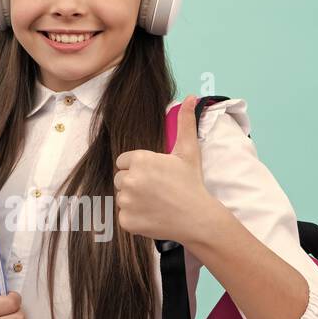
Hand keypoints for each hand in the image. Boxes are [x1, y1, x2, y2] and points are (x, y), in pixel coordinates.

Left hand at [113, 95, 217, 244]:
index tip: (155, 176)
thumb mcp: (188, 151)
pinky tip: (152, 216)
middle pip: (120, 179)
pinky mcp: (125, 221)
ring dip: (134, 201)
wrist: (197, 218)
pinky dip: (135, 218)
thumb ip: (185, 122)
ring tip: (156, 204)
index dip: (139, 168)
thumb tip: (190, 97)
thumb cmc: (191, 184)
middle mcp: (129, 179)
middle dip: (134, 183)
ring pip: (122, 198)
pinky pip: (123, 216)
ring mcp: (126, 202)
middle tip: (157, 191)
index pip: (124, 162)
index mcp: (140, 160)